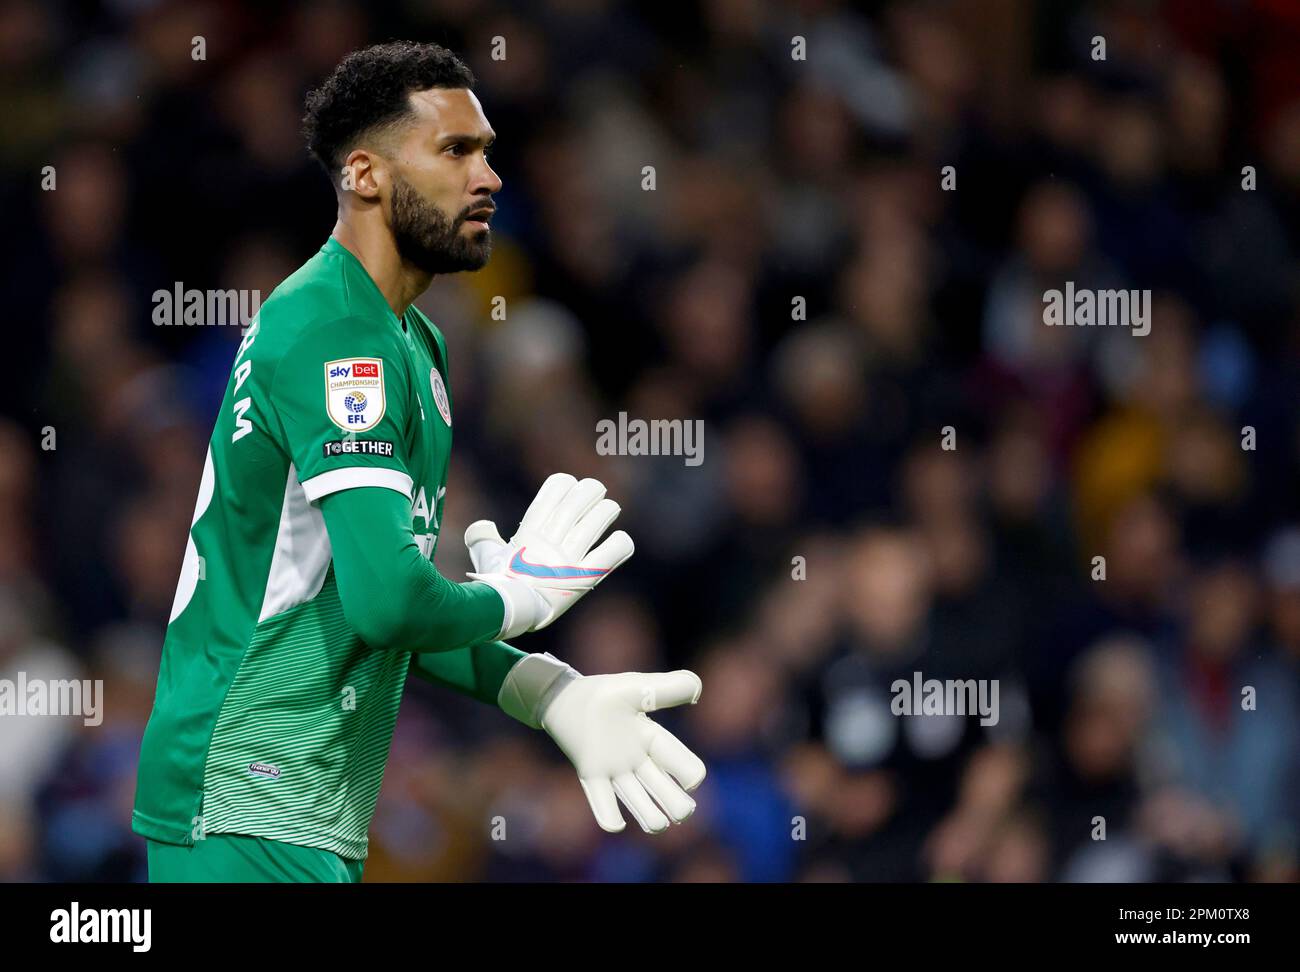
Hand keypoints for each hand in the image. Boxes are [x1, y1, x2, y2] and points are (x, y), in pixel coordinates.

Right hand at [465, 473, 632, 637]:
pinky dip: (620, 544)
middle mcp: (551, 541)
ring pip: (596, 521)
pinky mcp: (584, 578)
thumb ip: (482, 537)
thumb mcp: (485, 555)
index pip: (553, 491)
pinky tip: (620, 542)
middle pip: (577, 501)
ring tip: (610, 509)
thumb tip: (481, 526)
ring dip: (606, 510)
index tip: (570, 486)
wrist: (506, 614)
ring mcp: (568, 559)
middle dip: (590, 491)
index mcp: (530, 531)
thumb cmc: (496, 585)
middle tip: (597, 492)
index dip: (565, 484)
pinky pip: (611, 554)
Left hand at [540, 668, 705, 833]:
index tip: (692, 780)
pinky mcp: (590, 773)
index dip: (687, 771)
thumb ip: (666, 688)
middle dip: (673, 801)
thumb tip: (697, 690)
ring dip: (648, 814)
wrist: (563, 697)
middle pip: (660, 786)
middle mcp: (636, 759)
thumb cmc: (602, 693)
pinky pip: (600, 799)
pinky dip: (608, 814)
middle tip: (683, 813)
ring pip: (635, 798)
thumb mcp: (637, 686)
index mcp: (651, 738)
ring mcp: (613, 769)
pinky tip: (616, 826)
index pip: (677, 758)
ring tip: (659, 825)